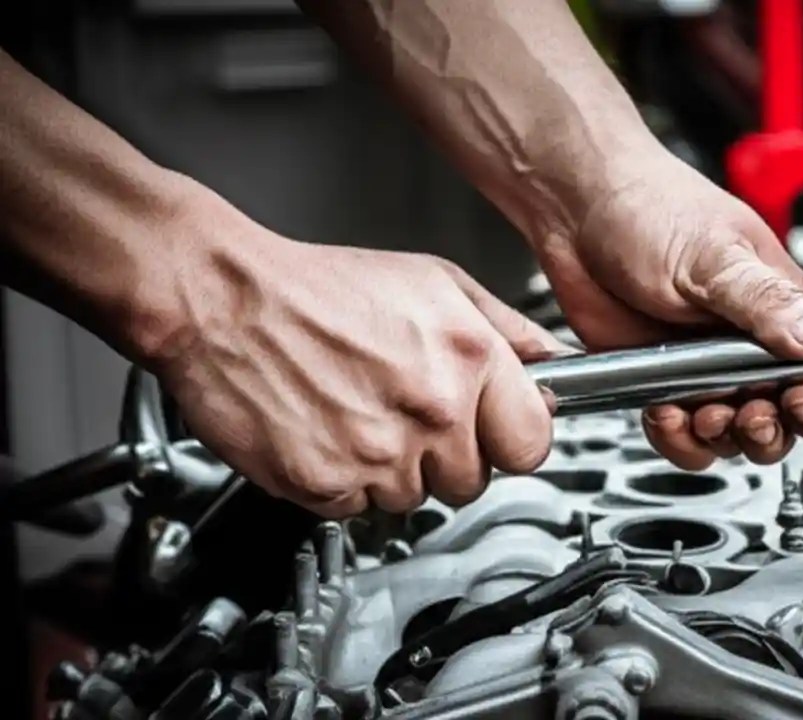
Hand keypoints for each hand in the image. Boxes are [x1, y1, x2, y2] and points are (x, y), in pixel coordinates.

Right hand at [143, 196, 567, 517]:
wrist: (223, 299)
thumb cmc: (320, 286)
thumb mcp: (435, 281)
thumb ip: (506, 329)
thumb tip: (552, 365)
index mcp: (468, 357)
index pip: (533, 443)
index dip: (513, 438)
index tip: (496, 430)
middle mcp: (431, 410)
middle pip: (475, 480)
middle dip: (450, 454)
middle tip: (410, 411)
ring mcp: (380, 453)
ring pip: (416, 498)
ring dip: (397, 469)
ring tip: (362, 410)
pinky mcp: (327, 484)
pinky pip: (359, 506)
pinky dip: (347, 481)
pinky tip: (331, 429)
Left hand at [533, 150, 802, 468]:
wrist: (575, 207)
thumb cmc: (648, 206)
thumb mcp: (712, 254)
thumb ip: (765, 302)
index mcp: (779, 307)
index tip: (800, 403)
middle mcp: (747, 343)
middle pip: (785, 417)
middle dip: (771, 430)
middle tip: (747, 415)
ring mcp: (703, 365)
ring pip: (733, 435)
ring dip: (722, 438)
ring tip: (702, 414)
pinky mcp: (660, 380)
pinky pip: (682, 432)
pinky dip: (676, 437)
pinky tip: (663, 411)